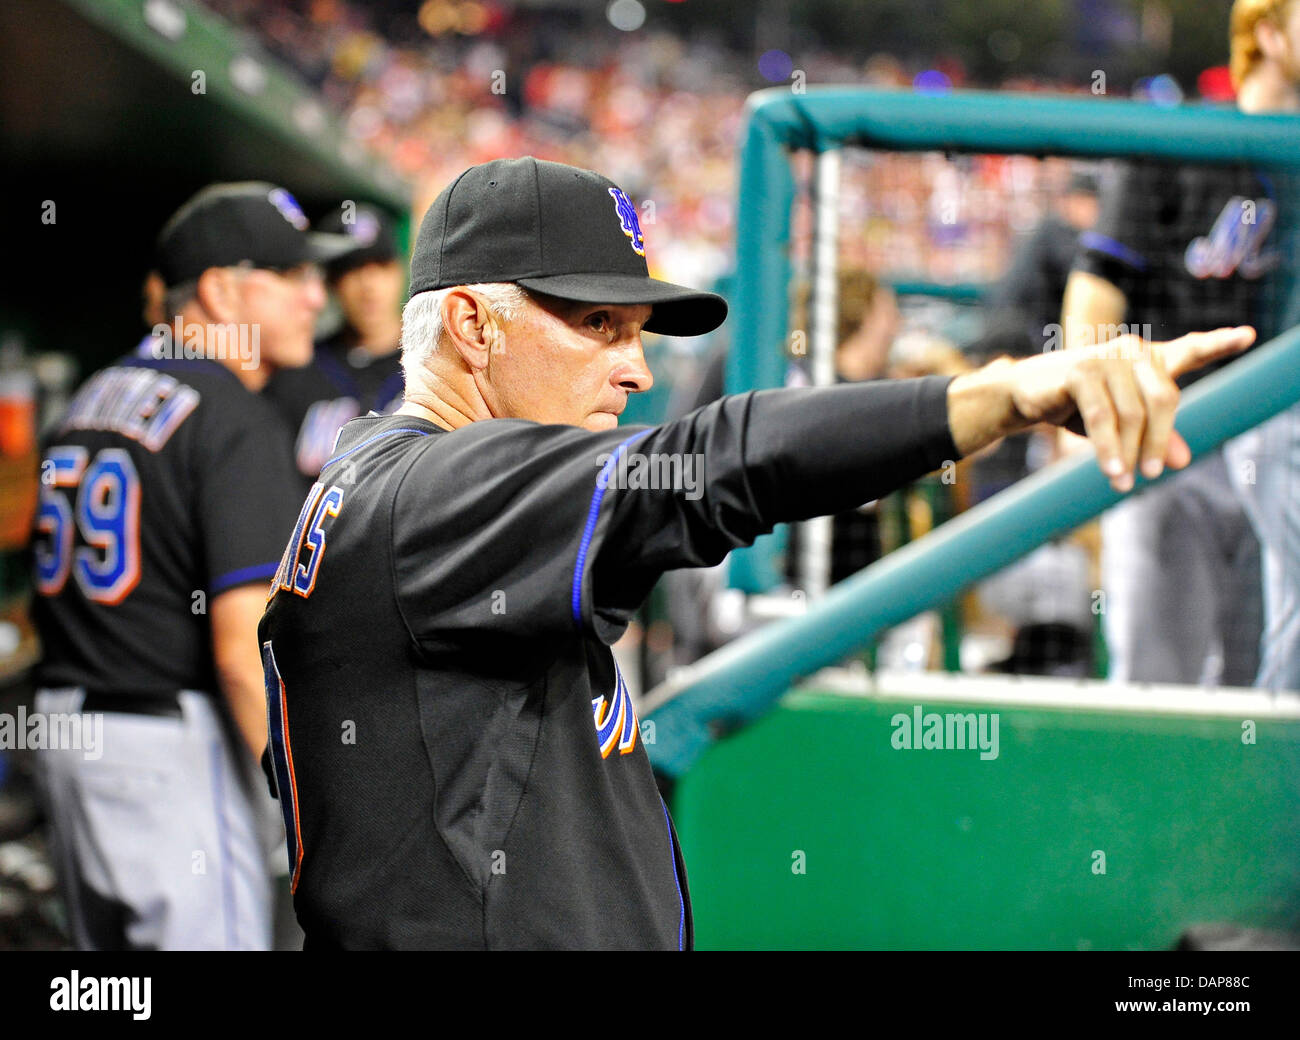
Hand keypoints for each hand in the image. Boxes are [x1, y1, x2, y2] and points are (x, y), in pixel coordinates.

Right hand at [1008, 326, 1255, 490]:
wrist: (1027, 394)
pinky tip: (1111, 470)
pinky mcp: (1082, 371)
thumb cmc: (1079, 404)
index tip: (1249, 336)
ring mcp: (1107, 357)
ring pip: (1133, 414)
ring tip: (1124, 482)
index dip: (1220, 343)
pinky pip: (1103, 417)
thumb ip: (1156, 435)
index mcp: (1150, 359)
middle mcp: (1134, 351)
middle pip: (1165, 399)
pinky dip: (1108, 448)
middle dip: (1159, 441)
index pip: (1191, 350)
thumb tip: (1182, 461)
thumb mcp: (1122, 422)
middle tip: (1150, 475)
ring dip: (1129, 453)